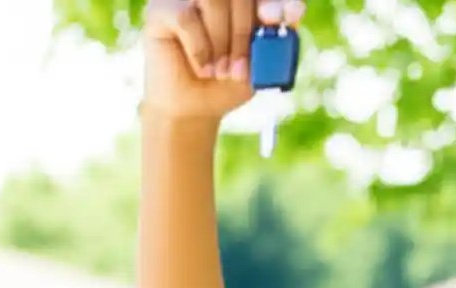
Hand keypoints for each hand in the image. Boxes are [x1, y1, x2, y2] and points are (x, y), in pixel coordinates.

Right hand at [141, 0, 305, 118]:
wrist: (195, 107)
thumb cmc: (230, 81)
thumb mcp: (263, 64)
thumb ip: (278, 37)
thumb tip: (294, 11)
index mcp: (247, 1)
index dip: (278, 2)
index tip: (288, 17)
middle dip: (244, 34)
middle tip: (240, 70)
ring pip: (213, 0)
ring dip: (222, 41)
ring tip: (220, 72)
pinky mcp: (162, 9)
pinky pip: (186, 17)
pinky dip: (199, 48)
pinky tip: (202, 68)